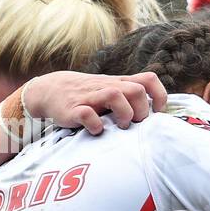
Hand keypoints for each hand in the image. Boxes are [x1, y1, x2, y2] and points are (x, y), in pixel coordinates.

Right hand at [22, 71, 167, 135]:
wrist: (50, 90)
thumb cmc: (89, 95)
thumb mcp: (111, 90)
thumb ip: (132, 98)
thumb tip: (157, 115)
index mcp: (119, 84)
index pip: (148, 80)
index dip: (159, 95)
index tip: (157, 112)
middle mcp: (107, 87)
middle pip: (136, 90)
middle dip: (142, 110)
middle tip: (135, 123)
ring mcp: (90, 97)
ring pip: (115, 96)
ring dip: (124, 114)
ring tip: (121, 126)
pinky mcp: (73, 109)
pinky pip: (87, 114)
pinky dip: (95, 125)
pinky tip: (97, 130)